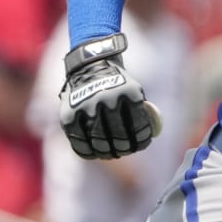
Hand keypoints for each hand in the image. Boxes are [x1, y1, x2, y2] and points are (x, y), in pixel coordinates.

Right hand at [59, 34, 161, 159]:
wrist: (89, 67)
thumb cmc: (118, 85)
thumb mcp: (134, 90)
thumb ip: (143, 112)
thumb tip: (153, 135)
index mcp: (128, 91)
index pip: (138, 122)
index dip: (141, 138)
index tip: (142, 144)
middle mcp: (107, 97)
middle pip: (118, 134)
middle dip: (124, 147)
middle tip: (126, 150)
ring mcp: (86, 106)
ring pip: (98, 140)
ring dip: (107, 152)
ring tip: (112, 153)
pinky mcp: (68, 115)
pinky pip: (79, 141)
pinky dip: (88, 151)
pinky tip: (95, 153)